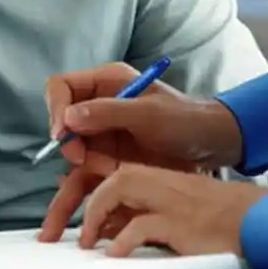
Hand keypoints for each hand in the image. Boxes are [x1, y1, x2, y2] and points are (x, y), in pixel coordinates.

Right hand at [44, 62, 243, 176]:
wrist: (212, 146)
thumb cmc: (186, 120)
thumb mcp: (149, 114)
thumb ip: (108, 112)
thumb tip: (67, 117)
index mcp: (106, 83)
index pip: (62, 87)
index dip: (55, 108)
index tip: (62, 134)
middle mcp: (98, 105)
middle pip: (62, 121)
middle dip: (69, 143)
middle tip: (84, 160)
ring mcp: (102, 132)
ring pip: (73, 148)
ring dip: (82, 164)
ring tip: (108, 172)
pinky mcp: (108, 156)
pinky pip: (87, 168)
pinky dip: (89, 179)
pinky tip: (101, 186)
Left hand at [79, 164, 267, 257]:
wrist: (256, 220)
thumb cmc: (218, 217)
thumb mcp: (171, 213)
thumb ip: (139, 215)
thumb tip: (108, 230)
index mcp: (156, 178)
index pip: (109, 175)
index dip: (84, 190)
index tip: (63, 210)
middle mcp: (159, 182)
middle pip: (108, 179)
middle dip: (81, 202)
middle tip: (68, 232)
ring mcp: (168, 199)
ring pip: (118, 189)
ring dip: (97, 214)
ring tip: (87, 240)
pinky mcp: (180, 221)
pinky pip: (143, 225)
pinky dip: (124, 239)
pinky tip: (115, 252)